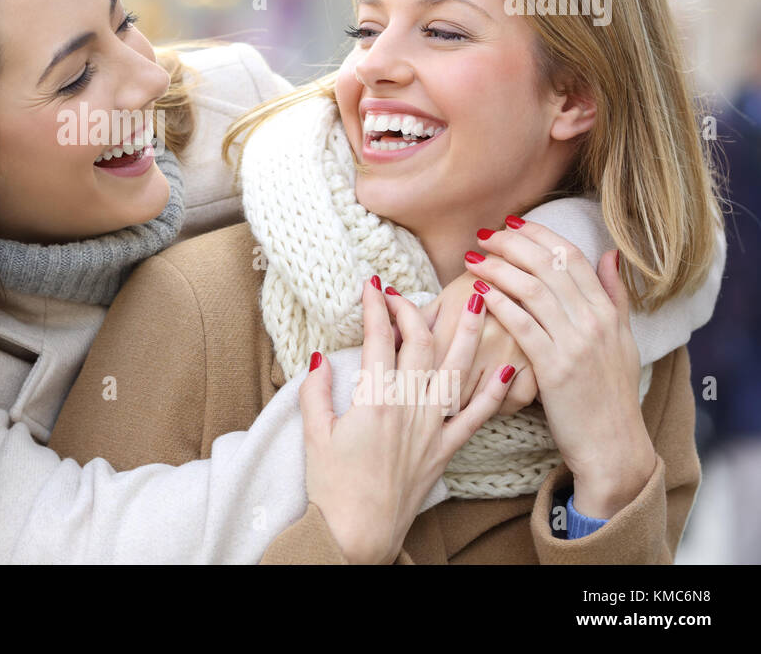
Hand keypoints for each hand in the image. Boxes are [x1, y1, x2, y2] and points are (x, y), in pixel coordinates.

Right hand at [300, 276, 518, 562]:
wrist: (358, 534)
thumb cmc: (332, 487)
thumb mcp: (313, 433)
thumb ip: (315, 390)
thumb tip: (320, 357)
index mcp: (374, 400)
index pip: (379, 339)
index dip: (377, 306)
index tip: (373, 284)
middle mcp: (408, 408)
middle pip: (421, 344)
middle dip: (415, 309)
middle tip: (406, 290)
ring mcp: (431, 429)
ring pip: (456, 370)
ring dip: (468, 333)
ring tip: (479, 301)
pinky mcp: (445, 450)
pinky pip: (476, 418)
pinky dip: (493, 394)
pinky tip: (506, 371)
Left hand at [466, 218, 656, 518]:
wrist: (613, 444)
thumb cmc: (609, 393)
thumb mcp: (621, 341)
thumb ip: (615, 296)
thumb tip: (610, 255)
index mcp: (608, 311)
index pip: (572, 256)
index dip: (540, 234)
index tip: (512, 221)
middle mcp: (594, 321)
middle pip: (548, 265)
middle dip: (512, 243)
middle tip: (485, 234)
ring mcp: (576, 344)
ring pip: (533, 290)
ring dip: (498, 268)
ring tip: (474, 258)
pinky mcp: (555, 368)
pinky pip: (522, 325)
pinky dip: (499, 303)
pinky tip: (478, 292)